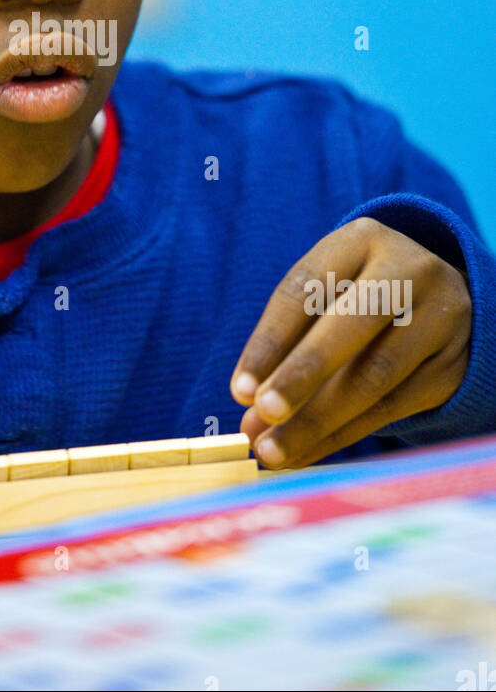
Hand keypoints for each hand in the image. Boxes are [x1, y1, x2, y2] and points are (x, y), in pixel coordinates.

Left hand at [230, 217, 470, 468]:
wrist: (440, 297)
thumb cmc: (358, 294)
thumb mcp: (327, 292)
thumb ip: (287, 342)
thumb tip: (249, 409)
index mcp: (361, 240)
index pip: (306, 289)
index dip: (269, 342)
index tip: (239, 390)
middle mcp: (408, 270)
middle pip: (350, 326)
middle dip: (301, 376)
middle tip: (262, 415)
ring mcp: (440, 316)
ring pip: (375, 375)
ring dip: (319, 420)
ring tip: (275, 451)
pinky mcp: (452, 363)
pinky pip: (393, 406)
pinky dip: (344, 434)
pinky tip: (308, 452)